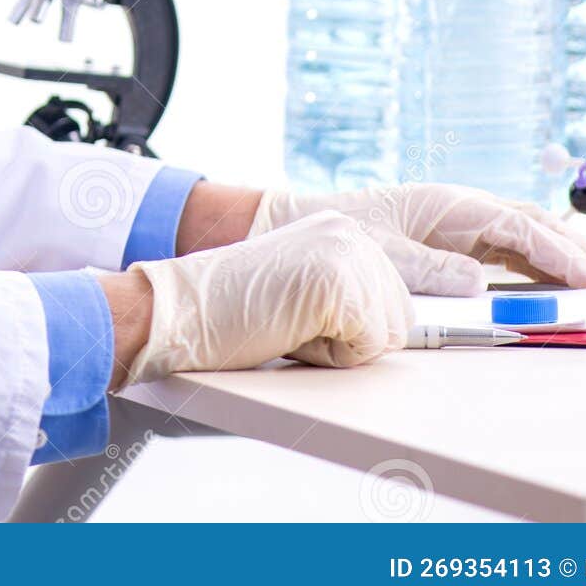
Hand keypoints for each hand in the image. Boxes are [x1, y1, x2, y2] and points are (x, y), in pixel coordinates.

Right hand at [102, 210, 412, 383]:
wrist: (185, 307)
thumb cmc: (237, 308)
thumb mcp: (304, 284)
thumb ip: (348, 289)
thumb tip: (399, 327)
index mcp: (343, 229)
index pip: (394, 299)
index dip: (353, 327)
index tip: (307, 314)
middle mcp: (351, 232)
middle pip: (399, 318)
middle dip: (352, 338)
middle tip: (294, 319)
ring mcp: (346, 253)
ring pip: (386, 334)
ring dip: (342, 347)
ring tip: (291, 323)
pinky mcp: (338, 283)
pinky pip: (366, 347)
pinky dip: (330, 356)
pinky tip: (290, 329)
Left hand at [250, 183, 585, 294]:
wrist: (304, 223)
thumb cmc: (341, 233)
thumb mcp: (383, 254)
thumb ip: (429, 269)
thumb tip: (477, 282)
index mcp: (447, 205)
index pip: (515, 227)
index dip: (555, 252)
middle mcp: (458, 209)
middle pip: (528, 224)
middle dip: (570, 250)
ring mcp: (456, 222)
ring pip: (521, 234)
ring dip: (557, 256)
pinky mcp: (450, 238)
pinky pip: (503, 248)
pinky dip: (533, 262)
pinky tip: (553, 279)